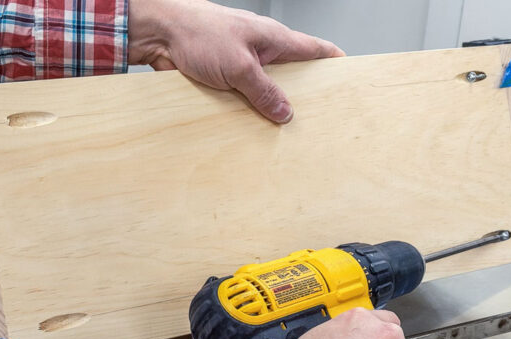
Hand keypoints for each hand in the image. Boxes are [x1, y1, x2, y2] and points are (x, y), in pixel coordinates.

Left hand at [128, 0, 344, 122]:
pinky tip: (249, 132)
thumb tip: (285, 113)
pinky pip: (243, 102)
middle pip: (294, 78)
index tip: (352, 81)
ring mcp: (243, 68)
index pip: (317, 51)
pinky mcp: (223, 82)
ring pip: (266, 94)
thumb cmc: (197, 32)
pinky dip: (247, 115)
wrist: (158, 34)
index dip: (337, 64)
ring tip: (283, 135)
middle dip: (304, 99)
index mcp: (275, 40)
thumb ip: (264, 91)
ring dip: (270, 111)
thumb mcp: (239, 66)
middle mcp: (262, 54)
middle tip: (316, 122)